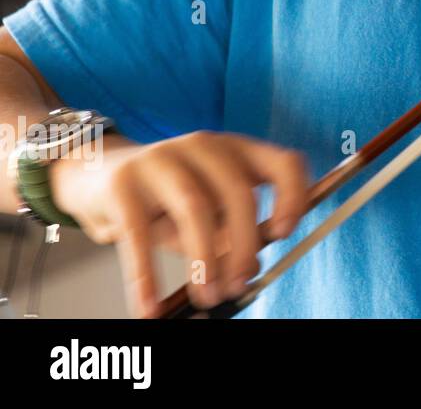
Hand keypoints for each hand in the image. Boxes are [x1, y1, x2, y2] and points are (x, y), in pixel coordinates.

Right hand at [50, 130, 308, 317]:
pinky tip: (149, 306)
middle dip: (244, 246)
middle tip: (237, 286)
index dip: (293, 196)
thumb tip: (245, 270)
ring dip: (205, 260)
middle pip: (238, 193)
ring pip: (196, 208)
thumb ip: (228, 233)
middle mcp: (204, 146)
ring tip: (205, 296)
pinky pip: (138, 233)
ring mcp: (162, 158)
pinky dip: (146, 275)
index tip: (284, 233)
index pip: (283, 163)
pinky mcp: (123, 182)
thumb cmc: (165, 199)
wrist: (95, 175)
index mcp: (237, 151)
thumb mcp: (205, 212)